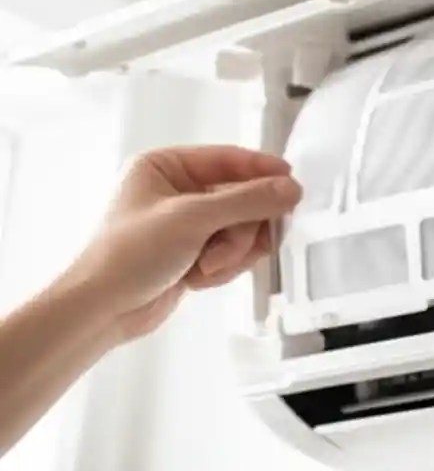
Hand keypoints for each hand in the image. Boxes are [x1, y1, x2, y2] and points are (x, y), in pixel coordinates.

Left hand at [61, 146, 301, 345]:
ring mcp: (188, 224)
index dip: (262, 171)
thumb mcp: (192, 219)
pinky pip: (233, 252)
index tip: (293, 184)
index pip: (228, 159)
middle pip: (242, 199)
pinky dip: (224, 267)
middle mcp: (178, 191)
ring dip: (232, 252)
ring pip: (242, 229)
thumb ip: (247, 201)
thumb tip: (293, 189)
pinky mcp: (194, 252)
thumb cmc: (131, 254)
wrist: (102, 311)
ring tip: (208, 267)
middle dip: (239, 229)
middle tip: (230, 248)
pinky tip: (201, 279)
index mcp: (166, 166)